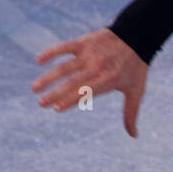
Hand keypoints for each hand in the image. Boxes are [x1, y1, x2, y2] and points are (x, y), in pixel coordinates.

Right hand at [32, 28, 148, 137]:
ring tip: (35, 88)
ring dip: (48, 77)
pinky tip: (38, 60)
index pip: (87, 91)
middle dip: (55, 93)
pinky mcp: (84, 42)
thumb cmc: (136, 67)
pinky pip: (65, 47)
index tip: (57, 108)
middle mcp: (98, 66)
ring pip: (65, 66)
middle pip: (72, 82)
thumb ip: (130, 113)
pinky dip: (51, 52)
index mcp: (109, 79)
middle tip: (41, 103)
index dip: (72, 99)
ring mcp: (90, 53)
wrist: (137, 35)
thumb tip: (134, 136)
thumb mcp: (136, 90)